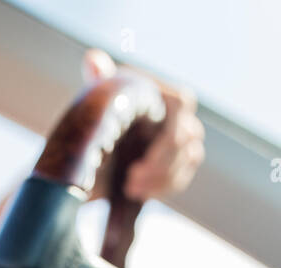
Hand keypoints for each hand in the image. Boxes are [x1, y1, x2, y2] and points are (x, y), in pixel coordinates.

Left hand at [82, 48, 204, 202]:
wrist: (92, 155)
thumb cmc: (96, 122)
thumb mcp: (94, 104)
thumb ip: (98, 81)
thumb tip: (93, 59)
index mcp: (158, 94)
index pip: (182, 102)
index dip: (170, 122)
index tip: (145, 143)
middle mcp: (177, 115)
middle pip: (187, 136)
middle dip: (161, 161)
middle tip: (131, 177)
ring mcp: (182, 142)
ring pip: (189, 158)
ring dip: (160, 178)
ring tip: (130, 188)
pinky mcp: (178, 166)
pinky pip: (182, 177)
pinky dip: (163, 188)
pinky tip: (140, 194)